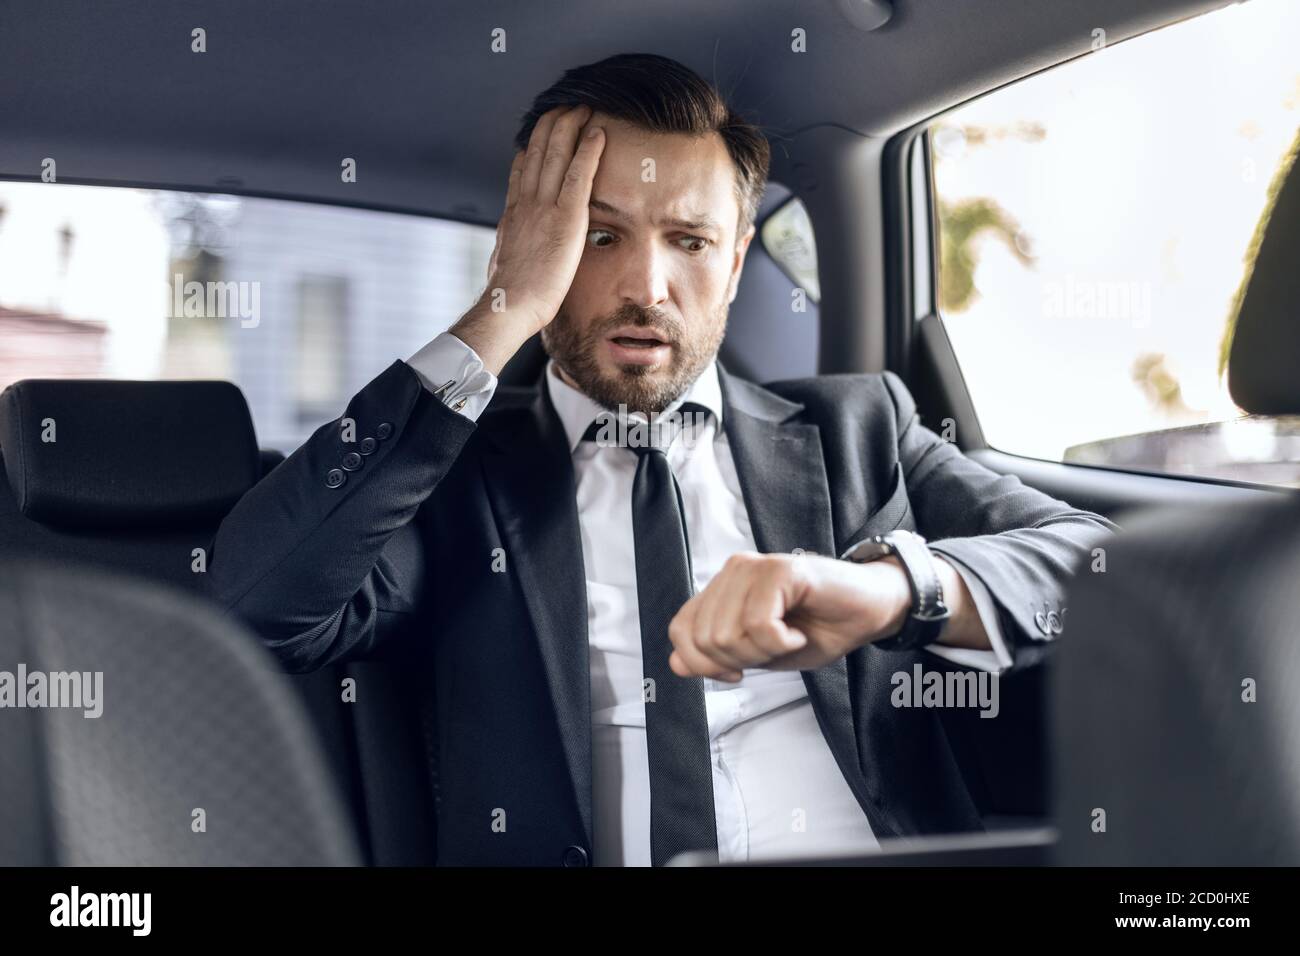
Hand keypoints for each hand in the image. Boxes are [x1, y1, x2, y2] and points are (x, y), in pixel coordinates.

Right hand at [449, 105, 604, 374]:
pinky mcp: (566, 217)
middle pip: (538, 152)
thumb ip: (511, 247)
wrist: (511, 305)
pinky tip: (598, 133)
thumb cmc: (510, 295)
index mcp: (514, 214)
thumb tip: (508, 249)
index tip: (538, 132)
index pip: (522, 171)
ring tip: (581, 107)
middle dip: (551, 126)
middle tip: (563, 106)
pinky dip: (588, 150)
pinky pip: (580, 175)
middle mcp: (527, 203)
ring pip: (557, 154)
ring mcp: (545, 207)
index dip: (532, 148)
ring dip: (570, 126)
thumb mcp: (505, 263)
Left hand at [666, 552, 913, 681]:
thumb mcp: (759, 654)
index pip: (681, 630)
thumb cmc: (818, 629)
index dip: (703, 663)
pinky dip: (781, 642)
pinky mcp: (780, 570)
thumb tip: (677, 664)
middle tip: (774, 649)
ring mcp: (754, 566)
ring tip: (788, 638)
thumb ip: (716, 657)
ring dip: (763, 651)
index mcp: (722, 589)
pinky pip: (759, 623)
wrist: (869, 612)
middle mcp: (732, 572)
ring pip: (727, 632)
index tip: (737, 672)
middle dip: (741, 660)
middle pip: (704, 638)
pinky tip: (798, 632)